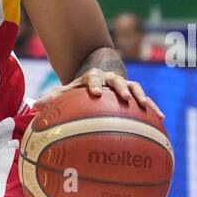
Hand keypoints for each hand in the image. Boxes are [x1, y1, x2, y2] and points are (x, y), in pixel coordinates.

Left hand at [35, 68, 163, 118]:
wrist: (98, 76)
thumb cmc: (78, 90)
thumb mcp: (66, 91)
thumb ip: (53, 98)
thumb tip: (35, 107)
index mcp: (92, 78)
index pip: (93, 79)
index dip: (95, 84)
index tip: (96, 93)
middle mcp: (110, 79)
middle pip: (117, 81)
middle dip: (121, 88)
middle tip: (125, 97)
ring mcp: (124, 85)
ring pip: (135, 87)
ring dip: (140, 96)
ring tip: (144, 106)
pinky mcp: (135, 93)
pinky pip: (146, 100)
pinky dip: (153, 108)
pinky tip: (161, 119)